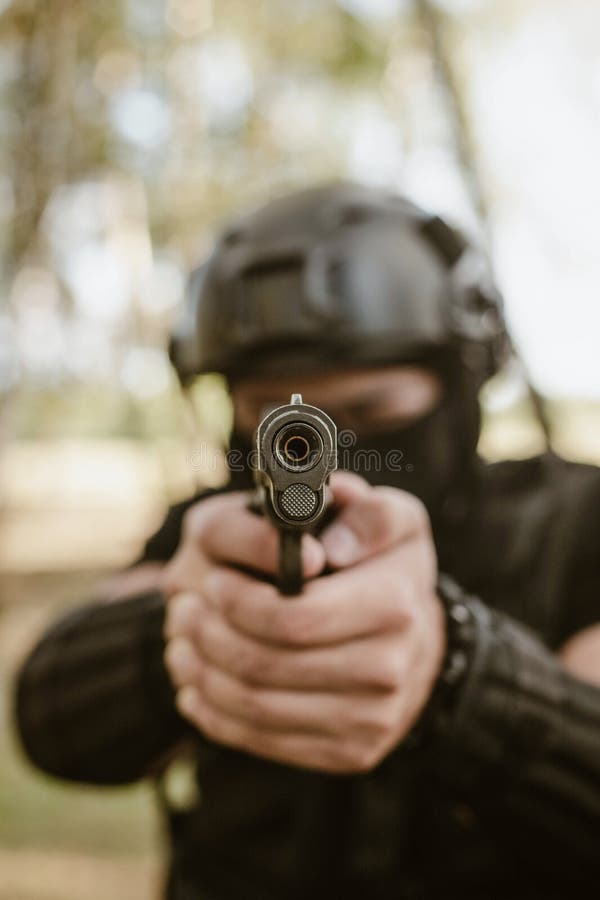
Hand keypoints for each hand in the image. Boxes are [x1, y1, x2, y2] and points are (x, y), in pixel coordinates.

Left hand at [163, 473, 445, 773]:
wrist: (417, 643)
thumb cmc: (386, 570)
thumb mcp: (390, 519)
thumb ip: (366, 514)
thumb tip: (329, 548)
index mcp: (393, 605)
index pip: (294, 617)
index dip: (240, 602)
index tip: (213, 581)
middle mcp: (388, 669)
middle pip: (266, 665)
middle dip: (210, 635)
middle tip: (184, 609)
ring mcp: (370, 719)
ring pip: (256, 706)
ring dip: (203, 673)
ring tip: (182, 641)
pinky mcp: (349, 752)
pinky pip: (263, 740)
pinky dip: (216, 712)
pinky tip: (196, 685)